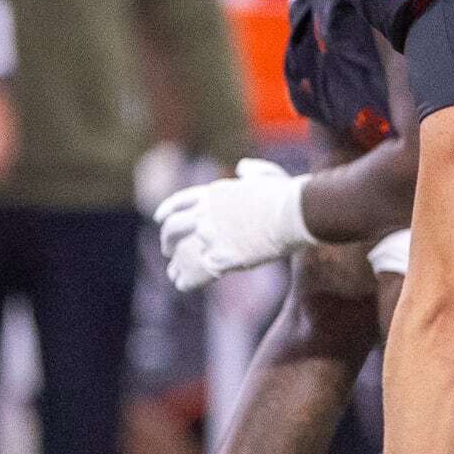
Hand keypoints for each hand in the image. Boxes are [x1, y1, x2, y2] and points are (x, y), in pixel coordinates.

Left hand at [156, 158, 311, 291]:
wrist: (295, 212)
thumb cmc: (287, 195)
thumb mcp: (267, 175)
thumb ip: (252, 171)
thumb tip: (243, 168)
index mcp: (213, 193)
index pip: (180, 201)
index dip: (166, 211)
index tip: (158, 219)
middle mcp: (205, 213)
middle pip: (172, 228)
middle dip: (168, 241)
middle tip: (167, 251)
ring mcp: (210, 237)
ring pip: (181, 254)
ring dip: (176, 265)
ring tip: (175, 274)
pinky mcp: (220, 258)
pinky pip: (195, 273)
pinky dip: (187, 280)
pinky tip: (184, 285)